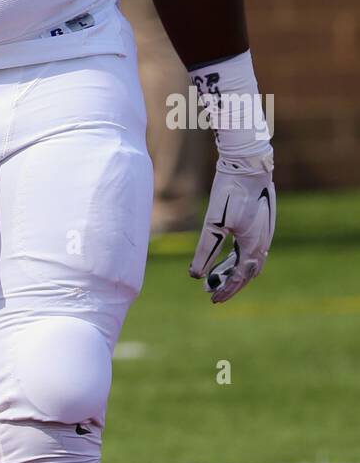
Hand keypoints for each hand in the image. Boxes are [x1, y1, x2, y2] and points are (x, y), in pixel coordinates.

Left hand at [190, 150, 274, 303]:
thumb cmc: (231, 191)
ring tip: (215, 275)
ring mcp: (265, 233)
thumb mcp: (214, 222)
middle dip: (229, 283)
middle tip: (211, 291)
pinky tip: (228, 254)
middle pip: (246, 273)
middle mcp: (263, 243)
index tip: (212, 299)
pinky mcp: (262, 222)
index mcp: (253, 246)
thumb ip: (206, 249)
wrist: (248, 163)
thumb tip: (195, 275)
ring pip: (250, 261)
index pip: (239, 277)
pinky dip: (239, 256)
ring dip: (233, 270)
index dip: (225, 290)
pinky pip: (252, 248)